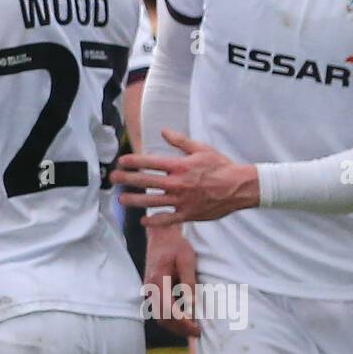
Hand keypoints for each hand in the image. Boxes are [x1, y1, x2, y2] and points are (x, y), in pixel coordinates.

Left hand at [112, 129, 259, 225]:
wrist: (240, 187)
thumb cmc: (220, 166)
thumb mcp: (201, 149)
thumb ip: (180, 141)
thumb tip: (163, 132)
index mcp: (180, 166)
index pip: (150, 162)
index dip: (134, 161)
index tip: (121, 161)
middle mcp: (178, 183)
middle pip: (146, 181)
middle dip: (127, 180)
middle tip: (113, 179)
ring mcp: (182, 200)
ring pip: (152, 202)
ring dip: (135, 201)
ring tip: (121, 200)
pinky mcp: (188, 214)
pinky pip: (167, 219)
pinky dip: (154, 221)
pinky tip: (143, 221)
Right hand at [143, 224, 200, 337]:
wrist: (160, 235)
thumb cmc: (175, 245)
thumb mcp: (186, 260)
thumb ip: (189, 282)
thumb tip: (193, 304)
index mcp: (158, 280)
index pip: (168, 310)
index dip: (183, 323)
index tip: (197, 329)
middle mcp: (150, 288)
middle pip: (162, 318)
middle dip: (179, 329)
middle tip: (197, 332)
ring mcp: (149, 290)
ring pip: (159, 316)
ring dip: (175, 325)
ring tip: (192, 327)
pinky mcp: (152, 290)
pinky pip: (159, 310)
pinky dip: (171, 318)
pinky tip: (185, 317)